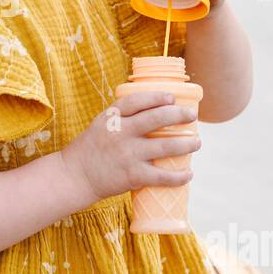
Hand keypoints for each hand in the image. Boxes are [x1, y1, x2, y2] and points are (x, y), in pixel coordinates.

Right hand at [57, 91, 200, 209]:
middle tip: (192, 115)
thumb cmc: (91, 149)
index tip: (172, 97)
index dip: (157, 97)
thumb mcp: (101, 125)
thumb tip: (154, 110)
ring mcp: (127, 154)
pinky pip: (161, 176)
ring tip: (197, 143)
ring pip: (165, 146)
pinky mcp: (132, 176)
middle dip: (179, 115)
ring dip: (186, 144)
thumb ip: (122, 118)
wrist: (74, 176)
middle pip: (156, 118)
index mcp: (112, 117)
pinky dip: (178, 176)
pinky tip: (189, 174)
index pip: (137, 100)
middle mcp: (121, 133)